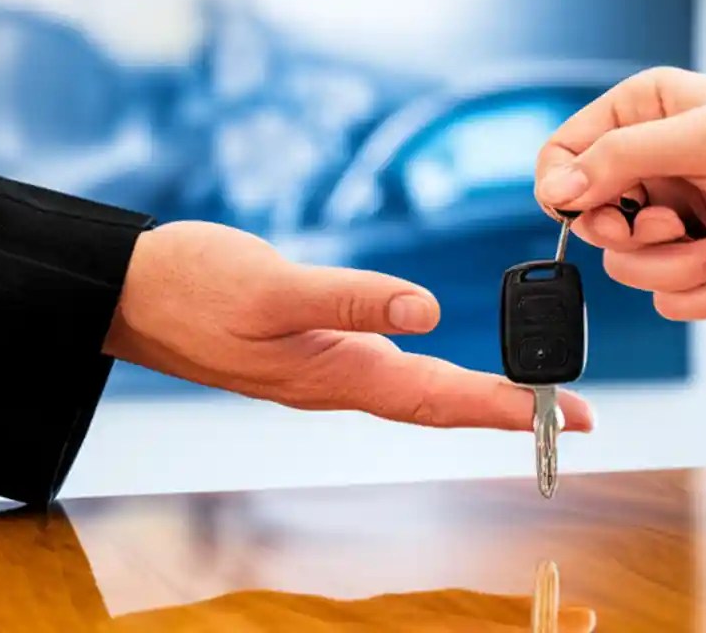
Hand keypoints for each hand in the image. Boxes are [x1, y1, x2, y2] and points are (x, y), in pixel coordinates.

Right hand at [101, 221, 593, 431]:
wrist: (132, 296)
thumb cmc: (192, 289)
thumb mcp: (271, 288)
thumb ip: (348, 299)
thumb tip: (425, 311)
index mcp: (336, 371)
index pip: (442, 397)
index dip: (508, 407)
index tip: (569, 417)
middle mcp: (339, 381)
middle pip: (441, 405)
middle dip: (510, 412)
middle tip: (574, 418)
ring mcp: (325, 371)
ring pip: (419, 395)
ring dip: (477, 399)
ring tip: (530, 401)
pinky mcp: (312, 352)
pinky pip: (391, 375)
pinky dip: (434, 379)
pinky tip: (447, 372)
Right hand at [534, 67, 705, 314]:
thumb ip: (623, 157)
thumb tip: (558, 187)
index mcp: (642, 111)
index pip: (564, 152)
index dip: (566, 189)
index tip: (596, 212)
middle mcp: (649, 160)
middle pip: (591, 221)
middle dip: (641, 239)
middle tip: (676, 227)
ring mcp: (671, 210)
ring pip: (629, 267)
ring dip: (682, 268)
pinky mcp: (695, 253)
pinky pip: (664, 293)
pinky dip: (703, 290)